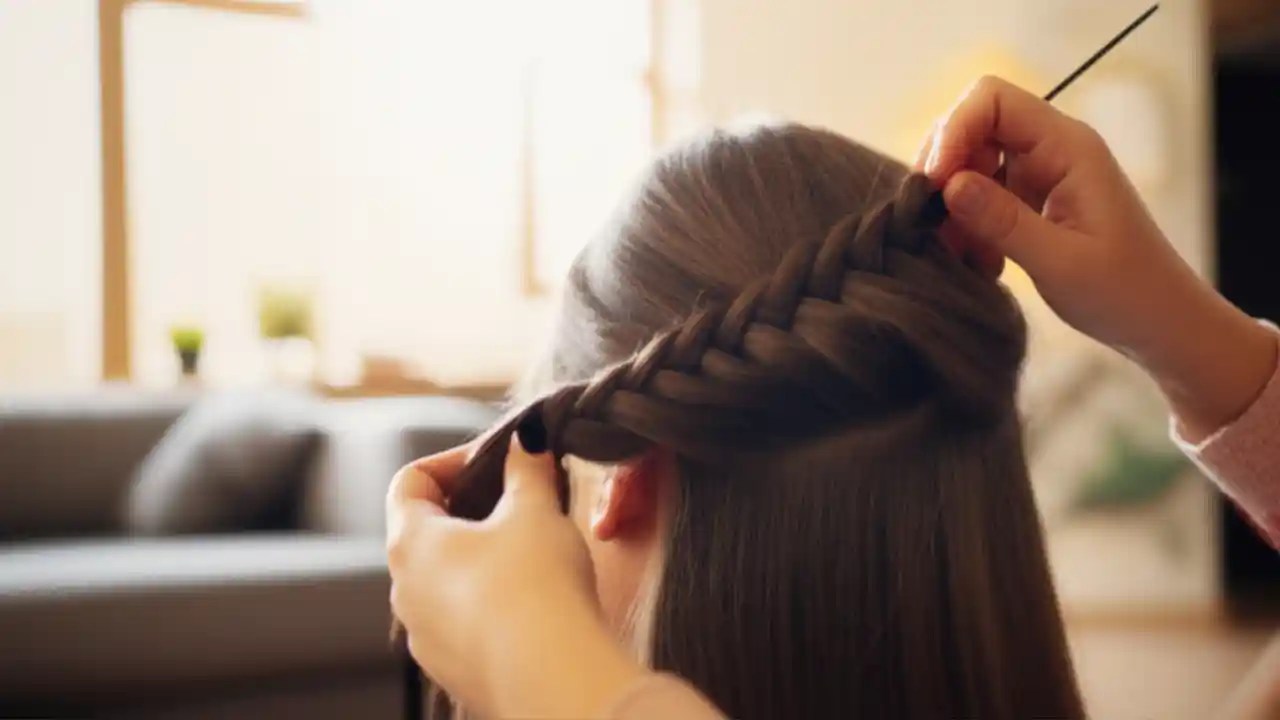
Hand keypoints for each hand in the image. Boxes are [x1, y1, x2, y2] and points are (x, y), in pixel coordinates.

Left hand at [386, 438, 645, 717]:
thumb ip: (527, 467)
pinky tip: (534, 603)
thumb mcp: (536, 509)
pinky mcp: (453, 670)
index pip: (410, 481)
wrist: (553, 677)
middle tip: (522, 500)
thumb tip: (527, 437)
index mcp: (411, 542)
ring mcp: (425, 637)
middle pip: (426, 531)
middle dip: (474, 509)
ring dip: (481, 559)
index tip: (498, 458)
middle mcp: (404, 591)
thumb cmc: (536, 584)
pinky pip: (463, 624)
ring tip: (533, 552)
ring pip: (444, 582)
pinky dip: (490, 604)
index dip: (454, 460)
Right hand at [918, 76, 1275, 439]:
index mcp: (1068, 147)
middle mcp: (1052, 149)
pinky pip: (981, 195)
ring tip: (958, 252)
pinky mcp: (1031, 201)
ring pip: (971, 163)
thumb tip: (946, 185)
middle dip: (944, 170)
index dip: (954, 131)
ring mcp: (1040, 173)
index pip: (992, 100)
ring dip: (952, 204)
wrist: (1159, 322)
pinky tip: (978, 261)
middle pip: (973, 125)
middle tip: (933, 223)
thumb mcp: (1060, 262)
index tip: (934, 186)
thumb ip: (1002, 220)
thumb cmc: (1124, 293)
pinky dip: (966, 225)